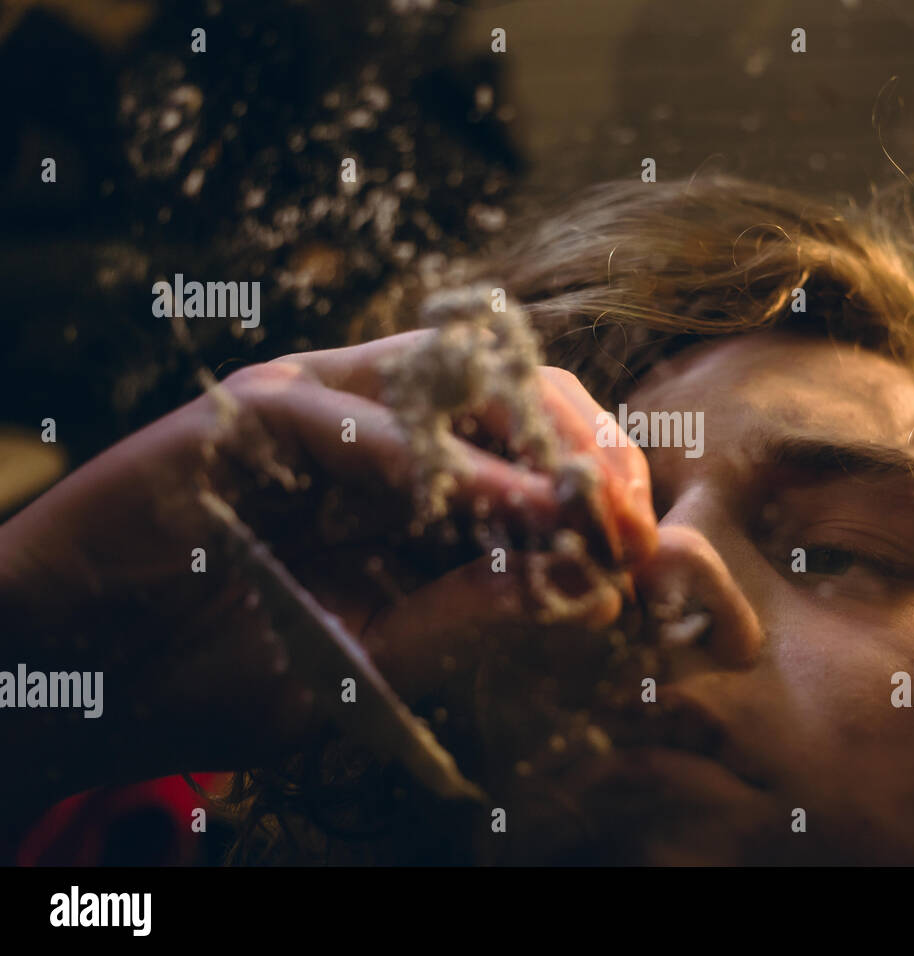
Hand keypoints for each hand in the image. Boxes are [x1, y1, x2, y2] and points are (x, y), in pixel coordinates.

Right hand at [0, 329, 655, 817]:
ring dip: (521, 433)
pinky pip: (341, 416)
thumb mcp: (373, 659)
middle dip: (583, 445)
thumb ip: (472, 616)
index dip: (599, 482)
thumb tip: (592, 588)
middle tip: (629, 514)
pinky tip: (482, 500)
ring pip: (442, 375)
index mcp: (418, 484)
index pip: (535, 449)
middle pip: (510, 392)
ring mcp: (313, 411)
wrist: (85, 675)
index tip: (646, 542)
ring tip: (582, 497)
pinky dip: (414, 454)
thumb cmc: (229, 669)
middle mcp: (377, 431)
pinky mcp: (243, 415)